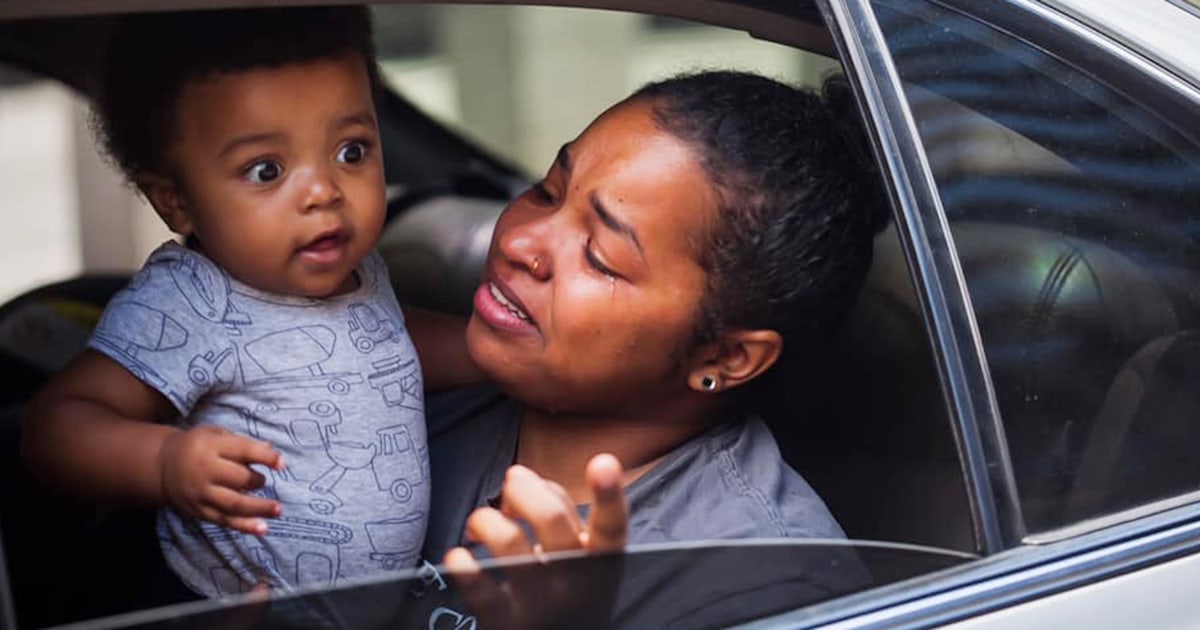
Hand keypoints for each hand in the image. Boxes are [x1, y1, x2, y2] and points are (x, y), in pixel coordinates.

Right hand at [159, 425, 283, 534]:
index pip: (243, 451)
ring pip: (233, 504)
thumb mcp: (217, 434)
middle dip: (257, 481)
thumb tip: (270, 450)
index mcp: (211, 446)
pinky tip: (262, 528)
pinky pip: (225, 520)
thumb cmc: (199, 446)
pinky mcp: (199, 511)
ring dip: (258, 508)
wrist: (163, 465)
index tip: (282, 464)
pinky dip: (245, 526)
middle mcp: (204, 470)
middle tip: (264, 481)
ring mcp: (201, 494)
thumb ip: (243, 443)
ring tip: (278, 510)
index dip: (265, 457)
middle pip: (238, 479)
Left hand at [442, 454, 627, 628]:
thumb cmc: (565, 592)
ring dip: (486, 519)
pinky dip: (461, 563)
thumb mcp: (582, 557)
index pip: (612, 526)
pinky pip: (475, 585)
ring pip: (508, 540)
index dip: (609, 495)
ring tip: (481, 524)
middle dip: (522, 488)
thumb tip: (522, 476)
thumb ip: (563, 512)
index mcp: (601, 561)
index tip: (603, 463)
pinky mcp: (504, 623)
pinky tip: (460, 557)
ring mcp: (541, 605)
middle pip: (551, 517)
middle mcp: (575, 582)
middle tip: (512, 485)